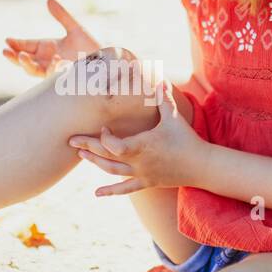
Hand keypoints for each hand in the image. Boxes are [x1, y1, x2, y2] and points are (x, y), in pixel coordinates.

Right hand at [2, 0, 100, 77]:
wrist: (106, 61)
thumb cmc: (90, 46)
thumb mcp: (75, 28)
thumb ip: (62, 16)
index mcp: (47, 48)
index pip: (26, 45)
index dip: (16, 43)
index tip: (7, 40)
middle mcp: (47, 60)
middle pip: (25, 60)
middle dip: (14, 56)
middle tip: (5, 51)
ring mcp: (54, 70)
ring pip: (34, 70)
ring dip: (26, 64)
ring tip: (21, 56)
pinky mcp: (63, 78)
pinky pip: (53, 74)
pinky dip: (52, 68)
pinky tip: (55, 59)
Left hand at [67, 80, 206, 195]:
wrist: (201, 166)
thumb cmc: (186, 139)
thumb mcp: (174, 116)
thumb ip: (162, 97)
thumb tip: (158, 76)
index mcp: (142, 146)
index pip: (114, 146)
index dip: (103, 138)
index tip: (104, 128)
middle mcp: (139, 163)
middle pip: (106, 158)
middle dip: (87, 147)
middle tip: (70, 140)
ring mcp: (142, 174)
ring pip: (112, 171)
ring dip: (95, 163)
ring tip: (80, 154)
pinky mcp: (146, 183)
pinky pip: (125, 189)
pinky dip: (110, 192)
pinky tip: (96, 194)